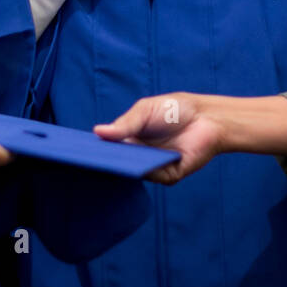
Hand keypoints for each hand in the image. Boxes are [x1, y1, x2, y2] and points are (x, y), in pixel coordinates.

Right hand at [94, 93, 223, 183]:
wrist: (206, 117)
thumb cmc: (175, 110)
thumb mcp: (144, 111)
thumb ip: (124, 124)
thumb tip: (97, 132)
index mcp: (130, 140)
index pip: (108, 150)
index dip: (96, 151)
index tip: (80, 151)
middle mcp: (139, 156)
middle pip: (118, 163)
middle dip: (106, 161)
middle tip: (91, 158)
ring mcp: (154, 167)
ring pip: (134, 171)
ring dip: (125, 165)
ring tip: (113, 159)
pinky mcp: (169, 175)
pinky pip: (153, 176)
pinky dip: (147, 169)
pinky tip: (140, 161)